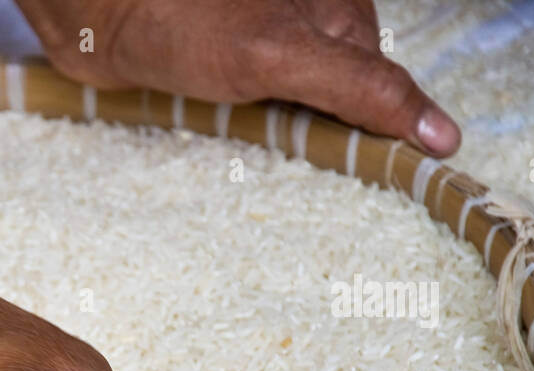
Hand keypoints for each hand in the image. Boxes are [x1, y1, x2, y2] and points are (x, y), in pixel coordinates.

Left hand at [16, 0, 460, 155]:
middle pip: (331, 104)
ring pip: (287, 116)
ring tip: (246, 151)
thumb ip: (361, 90)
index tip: (371, 188)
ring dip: (272, 146)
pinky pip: (244, 120)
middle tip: (288, 164)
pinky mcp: (218, 73)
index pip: (376, 88)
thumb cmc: (181, 18)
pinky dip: (236, 142)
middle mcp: (305, 23)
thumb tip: (441, 135)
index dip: (369, 136)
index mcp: (336, 11)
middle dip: (312, 139)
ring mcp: (259, 48)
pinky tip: (219, 145)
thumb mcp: (281, 56)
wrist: (92, 11)